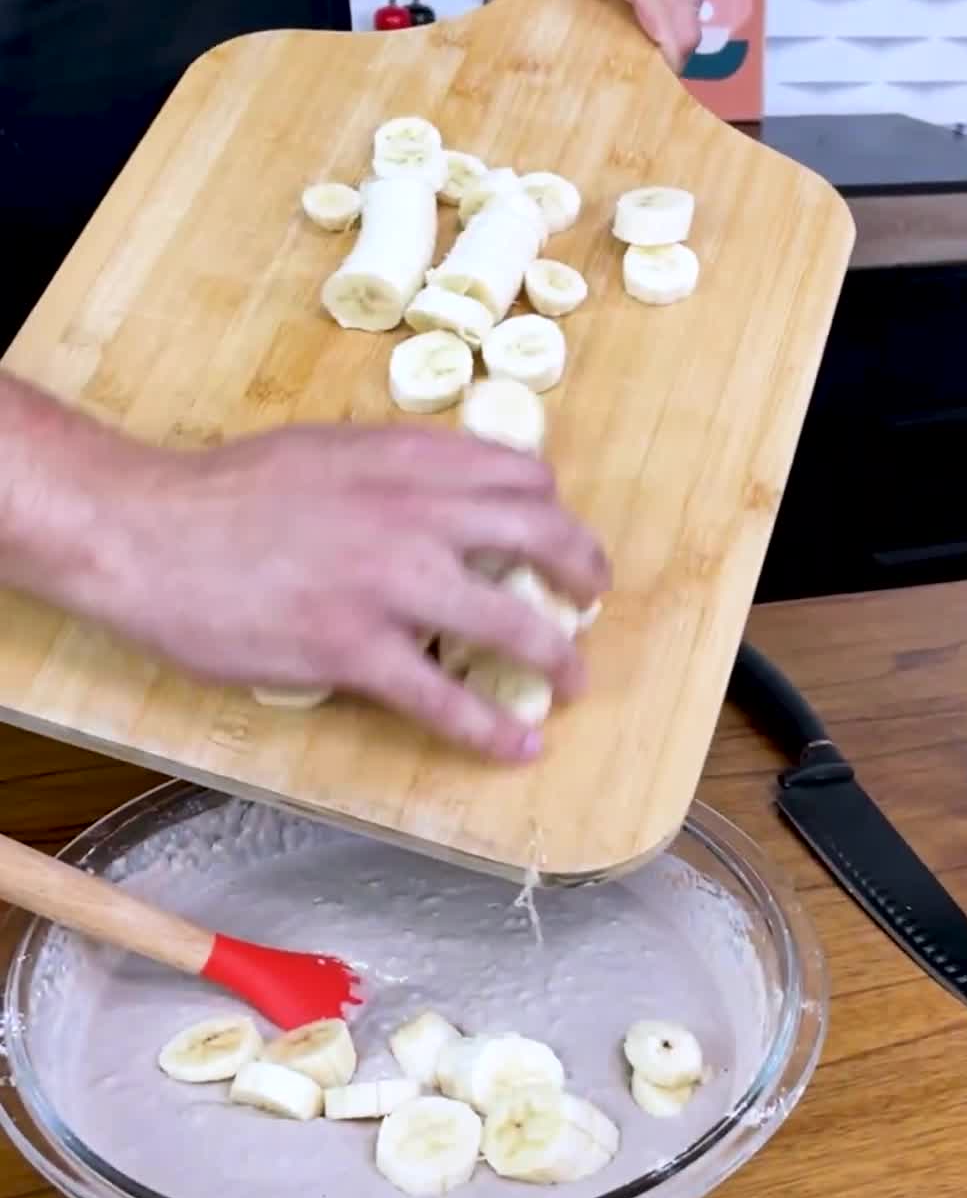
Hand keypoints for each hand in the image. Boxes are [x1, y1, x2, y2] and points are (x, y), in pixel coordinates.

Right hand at [87, 424, 609, 761]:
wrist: (146, 532)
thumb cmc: (223, 493)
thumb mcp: (325, 451)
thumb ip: (393, 471)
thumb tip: (440, 497)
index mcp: (407, 460)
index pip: (521, 476)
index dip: (552, 510)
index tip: (553, 535)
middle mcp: (415, 515)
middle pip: (543, 537)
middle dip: (583, 572)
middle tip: (588, 599)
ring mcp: (390, 587)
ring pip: (512, 624)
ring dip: (559, 656)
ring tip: (574, 679)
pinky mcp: (355, 651)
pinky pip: (445, 699)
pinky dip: (492, 729)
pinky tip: (520, 746)